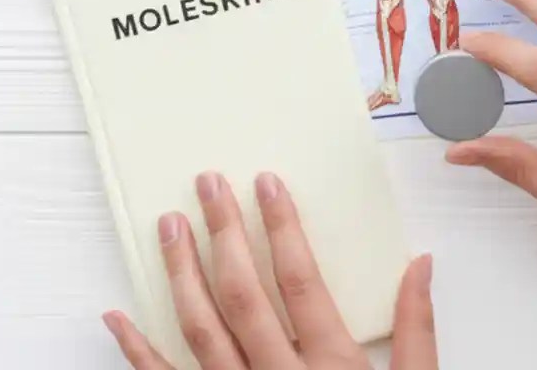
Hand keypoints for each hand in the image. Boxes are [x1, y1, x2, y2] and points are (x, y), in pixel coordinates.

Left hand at [103, 173, 437, 369]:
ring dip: (180, 276)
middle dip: (223, 234)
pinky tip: (116, 317)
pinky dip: (136, 352)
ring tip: (169, 227)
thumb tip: (419, 265)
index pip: (299, 280)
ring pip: (200, 332)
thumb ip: (417, 330)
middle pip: (243, 295)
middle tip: (207, 185)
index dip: (281, 227)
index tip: (266, 184)